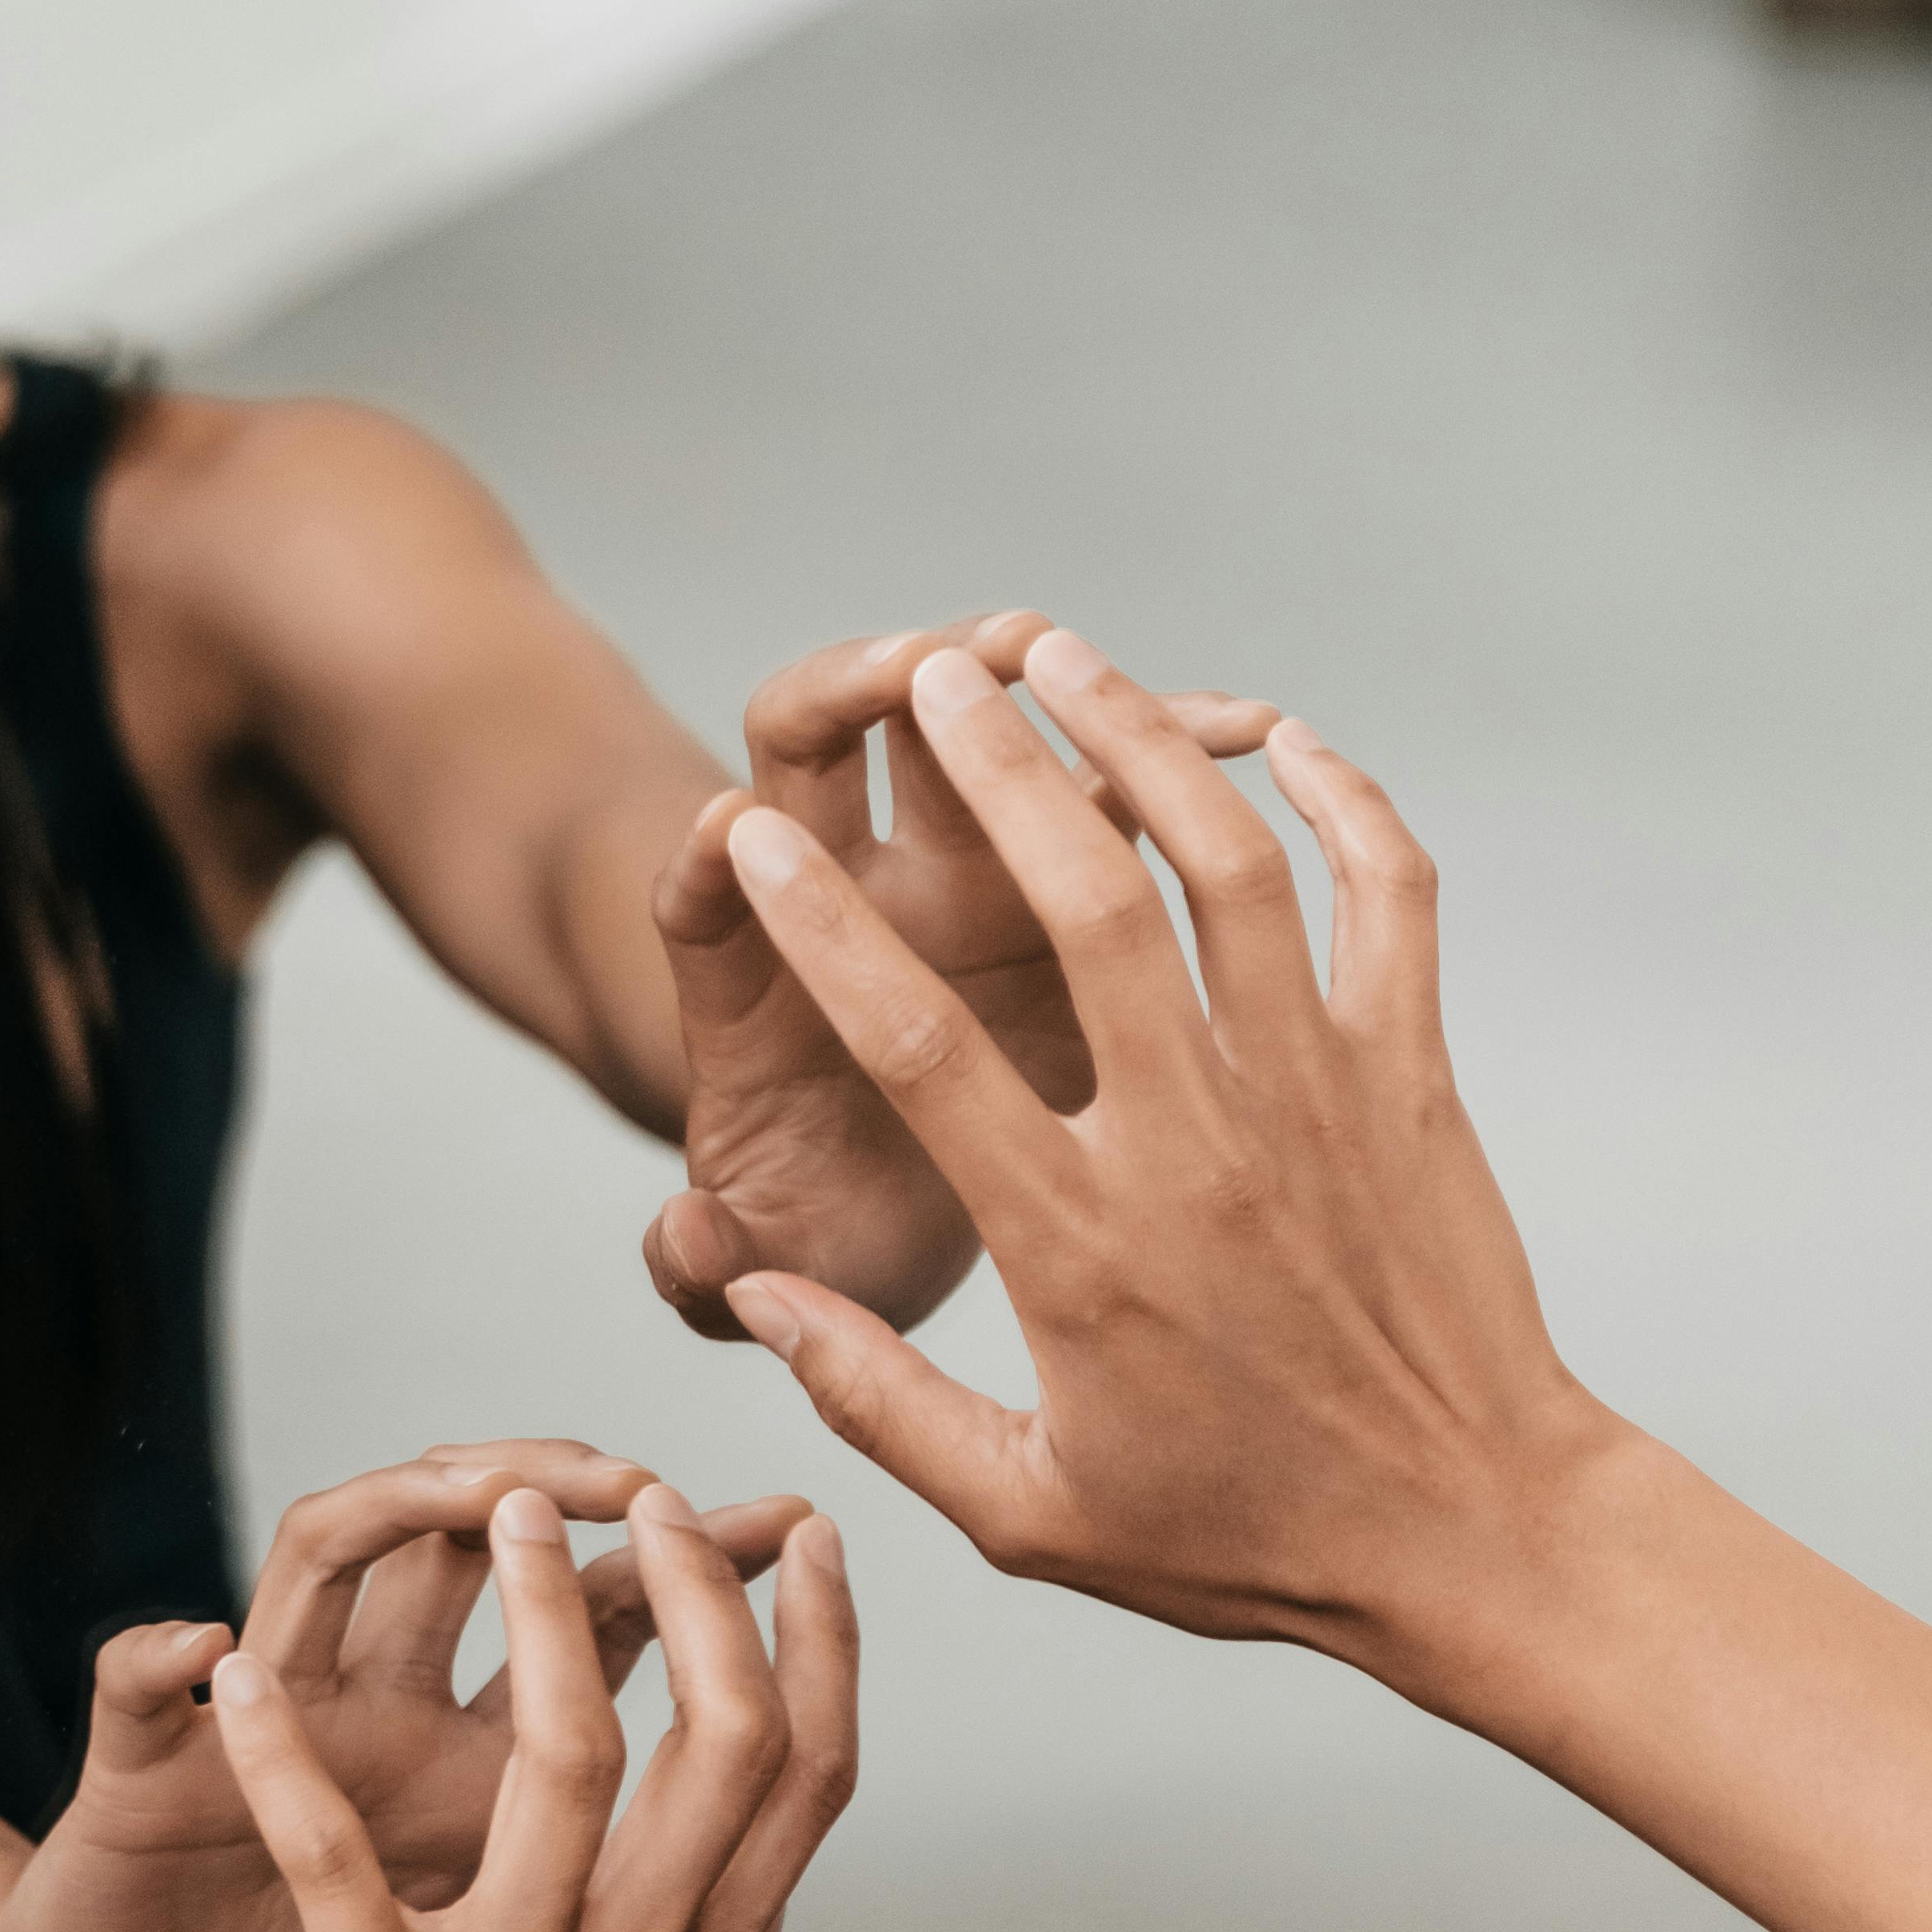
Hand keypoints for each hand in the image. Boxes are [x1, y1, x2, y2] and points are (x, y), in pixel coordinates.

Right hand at [0, 1441, 808, 1931]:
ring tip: (461, 1489)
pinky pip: (129, 1704)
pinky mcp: (131, 1780)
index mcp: (458, 1759)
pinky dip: (153, 1667)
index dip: (686, 1578)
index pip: (586, 1626)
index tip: (793, 1535)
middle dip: (555, 1490)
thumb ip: (597, 1907)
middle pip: (462, 1547)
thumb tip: (758, 1894)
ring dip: (387, 1511)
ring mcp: (245, 1724)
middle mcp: (364, 1706)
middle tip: (639, 1477)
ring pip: (312, 1562)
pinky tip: (198, 1648)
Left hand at [207, 1479, 859, 1931]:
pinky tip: (234, 1683)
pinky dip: (278, 1764)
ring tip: (498, 1510)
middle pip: (712, 1728)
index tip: (804, 1542)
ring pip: (557, 1749)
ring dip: (536, 1617)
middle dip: (691, 1583)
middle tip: (647, 1488)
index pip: (798, 1773)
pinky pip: (333, 1862)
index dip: (811, 1641)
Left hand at [644, 621, 1275, 1344]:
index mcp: (755, 995)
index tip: (732, 836)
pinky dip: (1161, 740)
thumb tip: (688, 1241)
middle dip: (855, 689)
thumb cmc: (831, 1228)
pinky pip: (1105, 776)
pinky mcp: (1060, 871)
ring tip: (1073, 664)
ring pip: (963, 727)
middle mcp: (845, 899)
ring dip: (1008, 676)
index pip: (697, 902)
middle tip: (923, 674)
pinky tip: (1243, 731)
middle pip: (808, 744)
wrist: (916, 1211)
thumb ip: (703, 1267)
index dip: (704, 863)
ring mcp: (956, 869)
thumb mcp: (774, 1256)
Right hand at [704, 632, 1616, 1684]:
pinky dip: (1342, 801)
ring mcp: (1317, 1098)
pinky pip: (1387, 899)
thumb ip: (876, 1401)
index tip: (754, 841)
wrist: (1473, 1537)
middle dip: (994, 765)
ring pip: (1223, 868)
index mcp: (1076, 1245)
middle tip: (932, 669)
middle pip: (1079, 904)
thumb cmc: (1244, 1537)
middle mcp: (1194, 1146)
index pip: (918, 1050)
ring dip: (1139, 743)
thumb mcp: (1030, 1512)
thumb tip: (756, 1301)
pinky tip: (1282, 738)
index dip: (824, 934)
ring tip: (1065, 656)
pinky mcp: (1416, 1080)